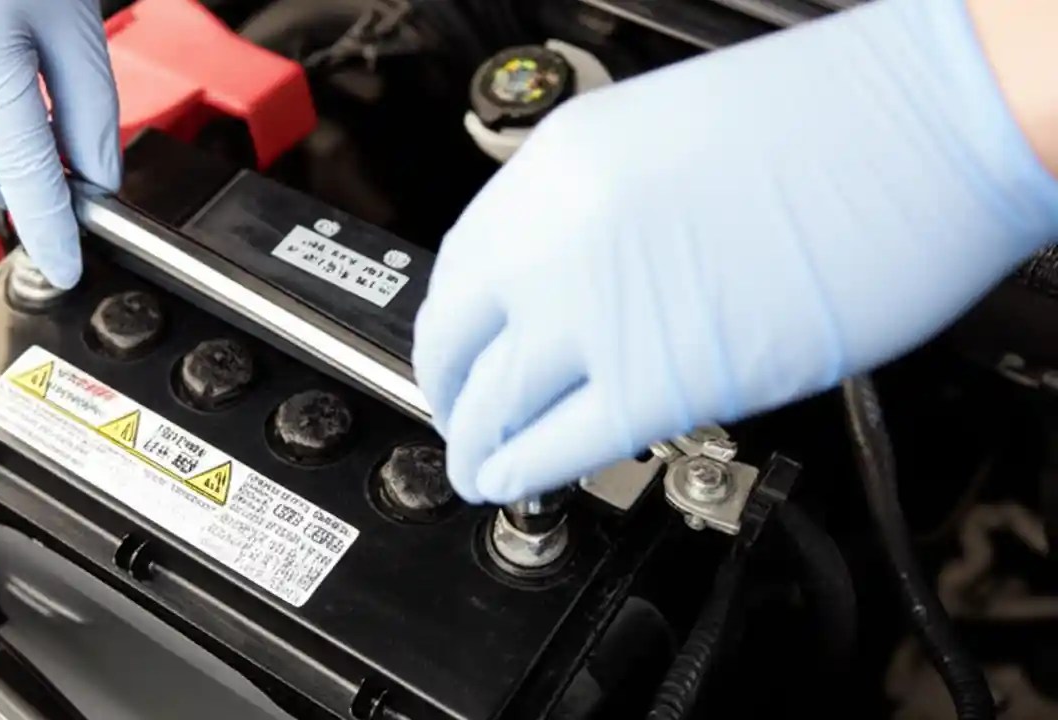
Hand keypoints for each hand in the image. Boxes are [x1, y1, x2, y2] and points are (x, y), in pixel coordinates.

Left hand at [414, 0, 1057, 504]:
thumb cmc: (831, 118)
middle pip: (463, 338)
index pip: (463, 264)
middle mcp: (558, 237)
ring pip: (498, 400)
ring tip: (478, 462)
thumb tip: (575, 273)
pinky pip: (557, 444)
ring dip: (478, 440)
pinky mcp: (657, 382)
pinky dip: (520, 471)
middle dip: (451, 390)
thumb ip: (599, 211)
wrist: (923, 129)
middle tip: (458, 415)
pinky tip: (511, 481)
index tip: (455, 347)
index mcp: (558, 165)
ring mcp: (600, 312)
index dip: (452, 323)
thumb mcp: (662, 136)